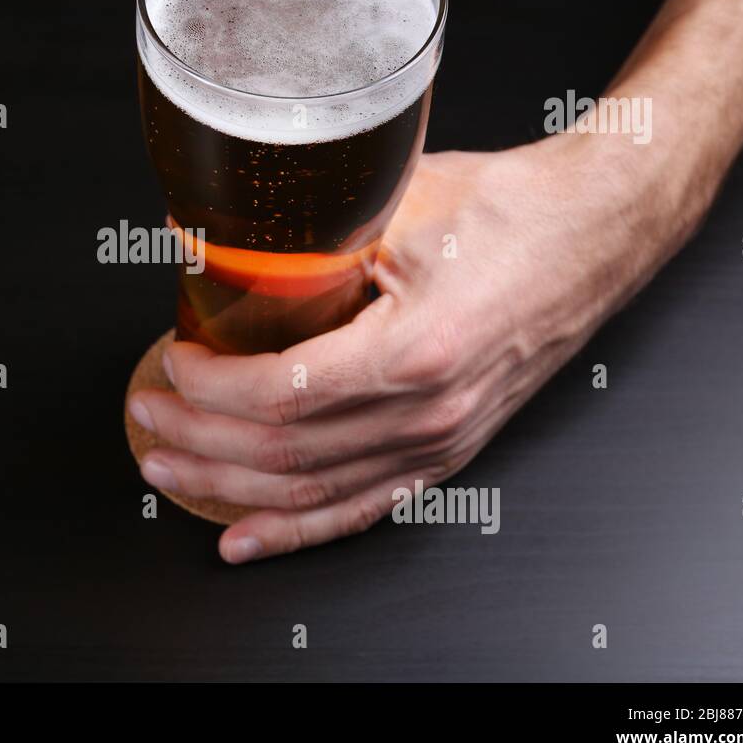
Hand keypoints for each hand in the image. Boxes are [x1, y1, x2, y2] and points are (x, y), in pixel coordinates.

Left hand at [128, 140, 660, 562]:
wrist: (595, 229)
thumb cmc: (512, 210)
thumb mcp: (399, 204)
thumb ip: (312, 237)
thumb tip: (225, 246)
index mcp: (413, 352)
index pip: (277, 396)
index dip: (209, 389)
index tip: (174, 365)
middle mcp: (428, 413)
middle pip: (283, 453)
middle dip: (198, 441)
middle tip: (148, 418)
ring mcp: (440, 440)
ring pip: (312, 490)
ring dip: (229, 487)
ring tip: (169, 472)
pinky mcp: (448, 449)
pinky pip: (361, 507)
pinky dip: (297, 530)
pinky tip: (246, 538)